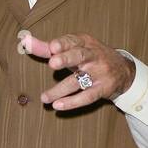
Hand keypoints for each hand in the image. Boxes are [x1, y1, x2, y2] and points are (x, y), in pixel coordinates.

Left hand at [18, 30, 135, 110]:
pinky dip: (73, 102)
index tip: (52, 47)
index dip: (63, 43)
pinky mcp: (103, 89)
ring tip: (44, 98)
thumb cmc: (90, 57)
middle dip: (66, 59)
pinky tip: (59, 105)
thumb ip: (48, 48)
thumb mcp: (73, 49)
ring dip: (60, 90)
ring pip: (78, 81)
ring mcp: (99, 73)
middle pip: (79, 56)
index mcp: (84, 43)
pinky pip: (87, 96)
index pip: (72, 41)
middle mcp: (92, 56)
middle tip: (52, 64)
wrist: (123, 70)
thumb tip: (25, 42)